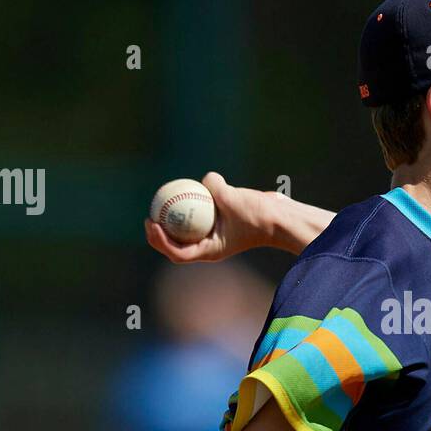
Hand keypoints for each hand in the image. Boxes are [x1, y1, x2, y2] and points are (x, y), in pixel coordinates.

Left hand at [144, 172, 271, 263]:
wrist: (281, 217)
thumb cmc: (258, 215)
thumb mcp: (234, 199)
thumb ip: (215, 187)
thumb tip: (205, 178)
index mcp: (210, 250)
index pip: (178, 252)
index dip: (160, 241)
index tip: (153, 223)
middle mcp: (209, 244)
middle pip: (176, 244)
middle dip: (158, 233)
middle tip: (150, 214)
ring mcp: (214, 234)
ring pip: (186, 229)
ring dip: (173, 218)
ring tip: (161, 200)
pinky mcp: (220, 221)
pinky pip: (199, 213)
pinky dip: (192, 203)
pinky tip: (187, 187)